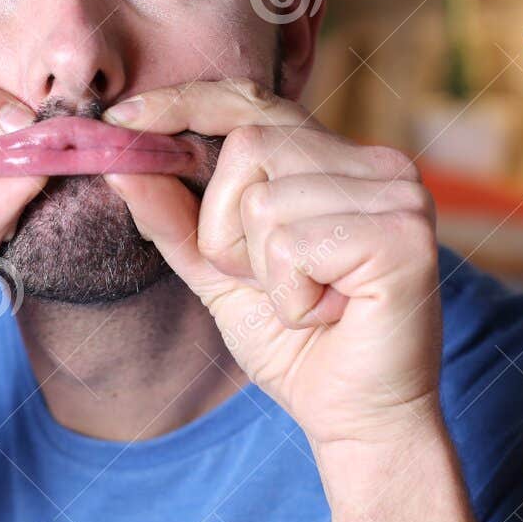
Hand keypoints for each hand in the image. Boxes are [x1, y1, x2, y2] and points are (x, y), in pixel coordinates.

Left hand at [104, 78, 441, 446]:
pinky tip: (328, 314)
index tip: (121, 118)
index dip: (185, 101)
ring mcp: (398, 192)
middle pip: (249, 148)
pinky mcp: (404, 234)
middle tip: (271, 282)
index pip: (252, 102)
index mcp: (335, 158)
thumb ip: (173, 216)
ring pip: (265, 203)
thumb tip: (118, 160)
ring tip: (308, 301)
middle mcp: (375, 161)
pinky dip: (292, 296)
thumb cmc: (296, 343)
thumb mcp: (217, 272)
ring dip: (263, 272)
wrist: (355, 419)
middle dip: (227, 230)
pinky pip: (294, 245)